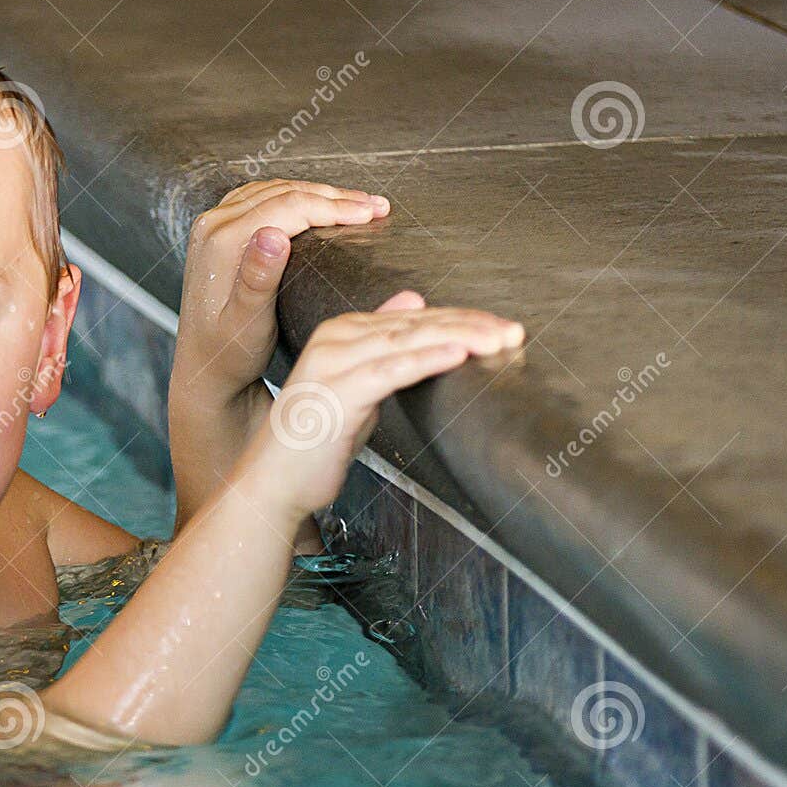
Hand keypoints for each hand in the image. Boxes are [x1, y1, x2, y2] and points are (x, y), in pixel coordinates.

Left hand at [174, 179, 390, 401]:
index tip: (370, 214)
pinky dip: (295, 197)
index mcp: (222, 243)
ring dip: (319, 194)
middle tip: (377, 206)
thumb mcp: (247, 324)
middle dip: (336, 197)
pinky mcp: (218, 231)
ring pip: (275, 191)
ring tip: (358, 204)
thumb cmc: (229, 353)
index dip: (334, 207)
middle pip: (283, 193)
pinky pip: (262, 198)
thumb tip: (273, 233)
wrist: (203, 366)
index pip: (288, 208)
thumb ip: (258, 279)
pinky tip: (320, 203)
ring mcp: (213, 225)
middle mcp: (213, 226)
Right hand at [232, 291, 524, 527]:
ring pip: (410, 340)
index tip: (501, 328)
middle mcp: (337, 337)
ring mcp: (336, 361)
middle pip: (417, 324)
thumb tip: (415, 302)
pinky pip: (392, 369)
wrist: (271, 484)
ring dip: (461, 337)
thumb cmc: (313, 445)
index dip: (461, 320)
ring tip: (501, 339)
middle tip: (515, 331)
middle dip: (470, 325)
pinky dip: (428, 359)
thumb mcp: (355, 389)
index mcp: (342, 332)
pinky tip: (460, 354)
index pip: (414, 319)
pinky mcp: (339, 390)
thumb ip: (384, 350)